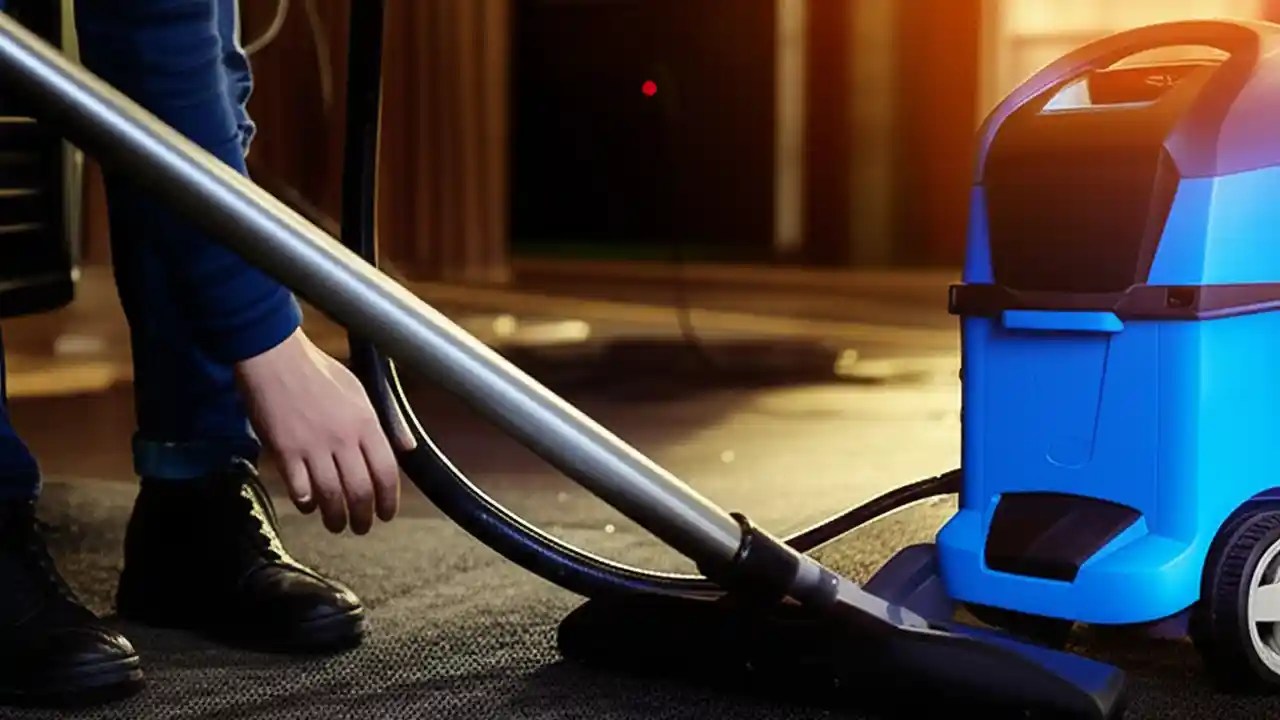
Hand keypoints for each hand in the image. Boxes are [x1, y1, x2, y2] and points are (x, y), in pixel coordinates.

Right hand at [234, 328, 415, 533]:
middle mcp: (344, 438)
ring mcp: (313, 446)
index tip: (386, 515)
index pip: (386, 473)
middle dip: (363, 517)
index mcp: (366, 423)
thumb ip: (387, 422)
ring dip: (335, 518)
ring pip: (331, 497)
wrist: (275, 357)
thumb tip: (408, 448)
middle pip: (361, 492)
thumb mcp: (362, 391)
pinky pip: (300, 490)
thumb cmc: (318, 372)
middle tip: (361, 527)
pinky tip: (309, 505)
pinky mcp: (285, 451)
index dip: (388, 500)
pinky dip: (307, 504)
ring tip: (336, 524)